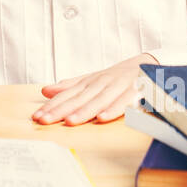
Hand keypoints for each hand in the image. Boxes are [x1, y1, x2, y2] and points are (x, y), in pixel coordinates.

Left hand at [32, 52, 159, 125]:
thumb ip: (70, 86)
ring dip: (85, 111)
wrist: (150, 65)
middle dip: (61, 110)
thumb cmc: (116, 77)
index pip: (67, 95)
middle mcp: (101, 83)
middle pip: (79, 98)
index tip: (37, 117)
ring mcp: (118, 87)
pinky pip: (125, 102)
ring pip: (99, 100)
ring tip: (70, 121)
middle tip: (44, 120)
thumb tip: (45, 91)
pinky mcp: (136, 91)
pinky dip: (114, 109)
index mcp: (89, 83)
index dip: (52, 106)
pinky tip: (103, 118)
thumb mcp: (92, 80)